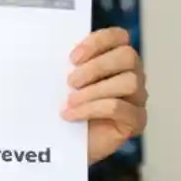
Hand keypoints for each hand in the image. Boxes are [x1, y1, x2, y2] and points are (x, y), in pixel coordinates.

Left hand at [62, 27, 147, 162]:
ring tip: (70, 100)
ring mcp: (136, 98)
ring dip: (94, 90)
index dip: (98, 42)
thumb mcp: (59, 81)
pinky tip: (71, 115)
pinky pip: (120, 108)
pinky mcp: (135, 121)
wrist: (62, 143)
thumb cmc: (62, 106)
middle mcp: (132, 74)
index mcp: (114, 58)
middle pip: (127, 56)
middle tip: (70, 81)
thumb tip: (43, 48)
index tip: (72, 58)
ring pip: (128, 82)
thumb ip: (61, 64)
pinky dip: (92, 109)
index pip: (119, 36)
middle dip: (96, 66)